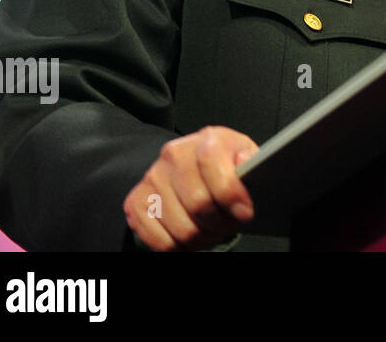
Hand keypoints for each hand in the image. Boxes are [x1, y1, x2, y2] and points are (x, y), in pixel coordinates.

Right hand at [123, 125, 258, 250]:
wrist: (193, 166)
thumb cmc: (224, 164)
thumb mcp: (244, 156)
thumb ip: (249, 161)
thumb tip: (244, 167)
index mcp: (206, 139)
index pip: (211, 163)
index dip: (230, 193)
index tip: (244, 211)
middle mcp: (173, 155)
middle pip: (198, 203)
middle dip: (220, 223)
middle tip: (228, 225)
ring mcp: (152, 178)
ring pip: (181, 228)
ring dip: (202, 238)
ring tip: (212, 230)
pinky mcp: (136, 202)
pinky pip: (160, 241)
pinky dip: (179, 246)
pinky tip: (191, 234)